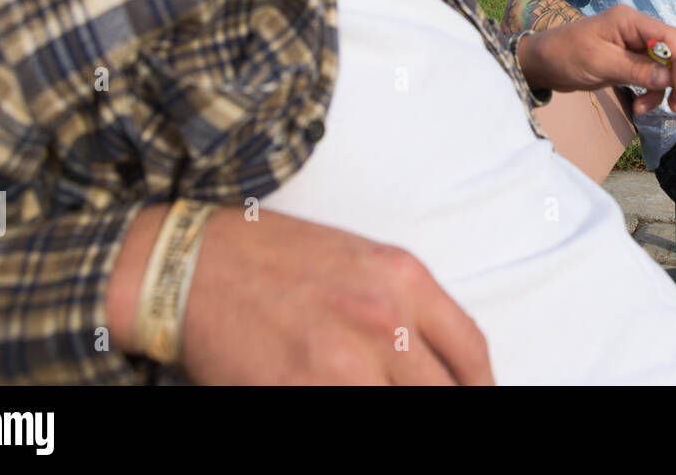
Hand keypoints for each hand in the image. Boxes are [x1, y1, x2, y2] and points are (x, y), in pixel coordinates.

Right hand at [125, 208, 494, 383]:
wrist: (193, 265)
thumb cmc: (273, 259)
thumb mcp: (359, 263)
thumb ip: (405, 308)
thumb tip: (433, 361)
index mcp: (404, 279)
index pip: (471, 351)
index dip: (482, 386)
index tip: (479, 395)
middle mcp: (384, 320)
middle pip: (443, 393)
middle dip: (443, 406)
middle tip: (430, 405)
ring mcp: (344, 362)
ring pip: (403, 410)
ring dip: (393, 408)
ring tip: (375, 395)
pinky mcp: (300, 392)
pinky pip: (349, 416)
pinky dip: (353, 412)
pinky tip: (333, 397)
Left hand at [516, 4, 675, 115]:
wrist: (541, 63)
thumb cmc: (565, 55)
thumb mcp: (600, 63)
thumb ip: (637, 70)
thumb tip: (671, 79)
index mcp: (630, 20)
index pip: (671, 37)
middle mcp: (637, 29)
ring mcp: (634, 44)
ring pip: (667, 64)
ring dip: (664, 88)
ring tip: (644, 108)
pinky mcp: (629, 60)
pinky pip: (652, 74)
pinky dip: (651, 90)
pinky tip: (639, 105)